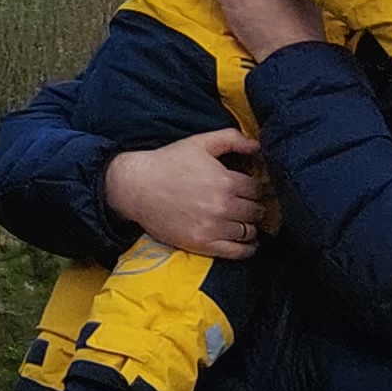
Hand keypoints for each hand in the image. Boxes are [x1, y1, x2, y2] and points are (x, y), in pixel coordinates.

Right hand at [105, 127, 268, 258]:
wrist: (134, 186)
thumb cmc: (167, 163)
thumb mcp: (198, 142)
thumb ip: (231, 138)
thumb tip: (257, 146)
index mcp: (225, 180)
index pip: (257, 189)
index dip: (254, 188)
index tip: (248, 189)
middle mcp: (223, 206)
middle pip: (256, 211)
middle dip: (254, 206)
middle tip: (246, 204)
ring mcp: (213, 227)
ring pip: (249, 231)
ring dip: (250, 226)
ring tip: (242, 221)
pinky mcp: (202, 243)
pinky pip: (238, 252)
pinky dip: (248, 249)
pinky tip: (248, 243)